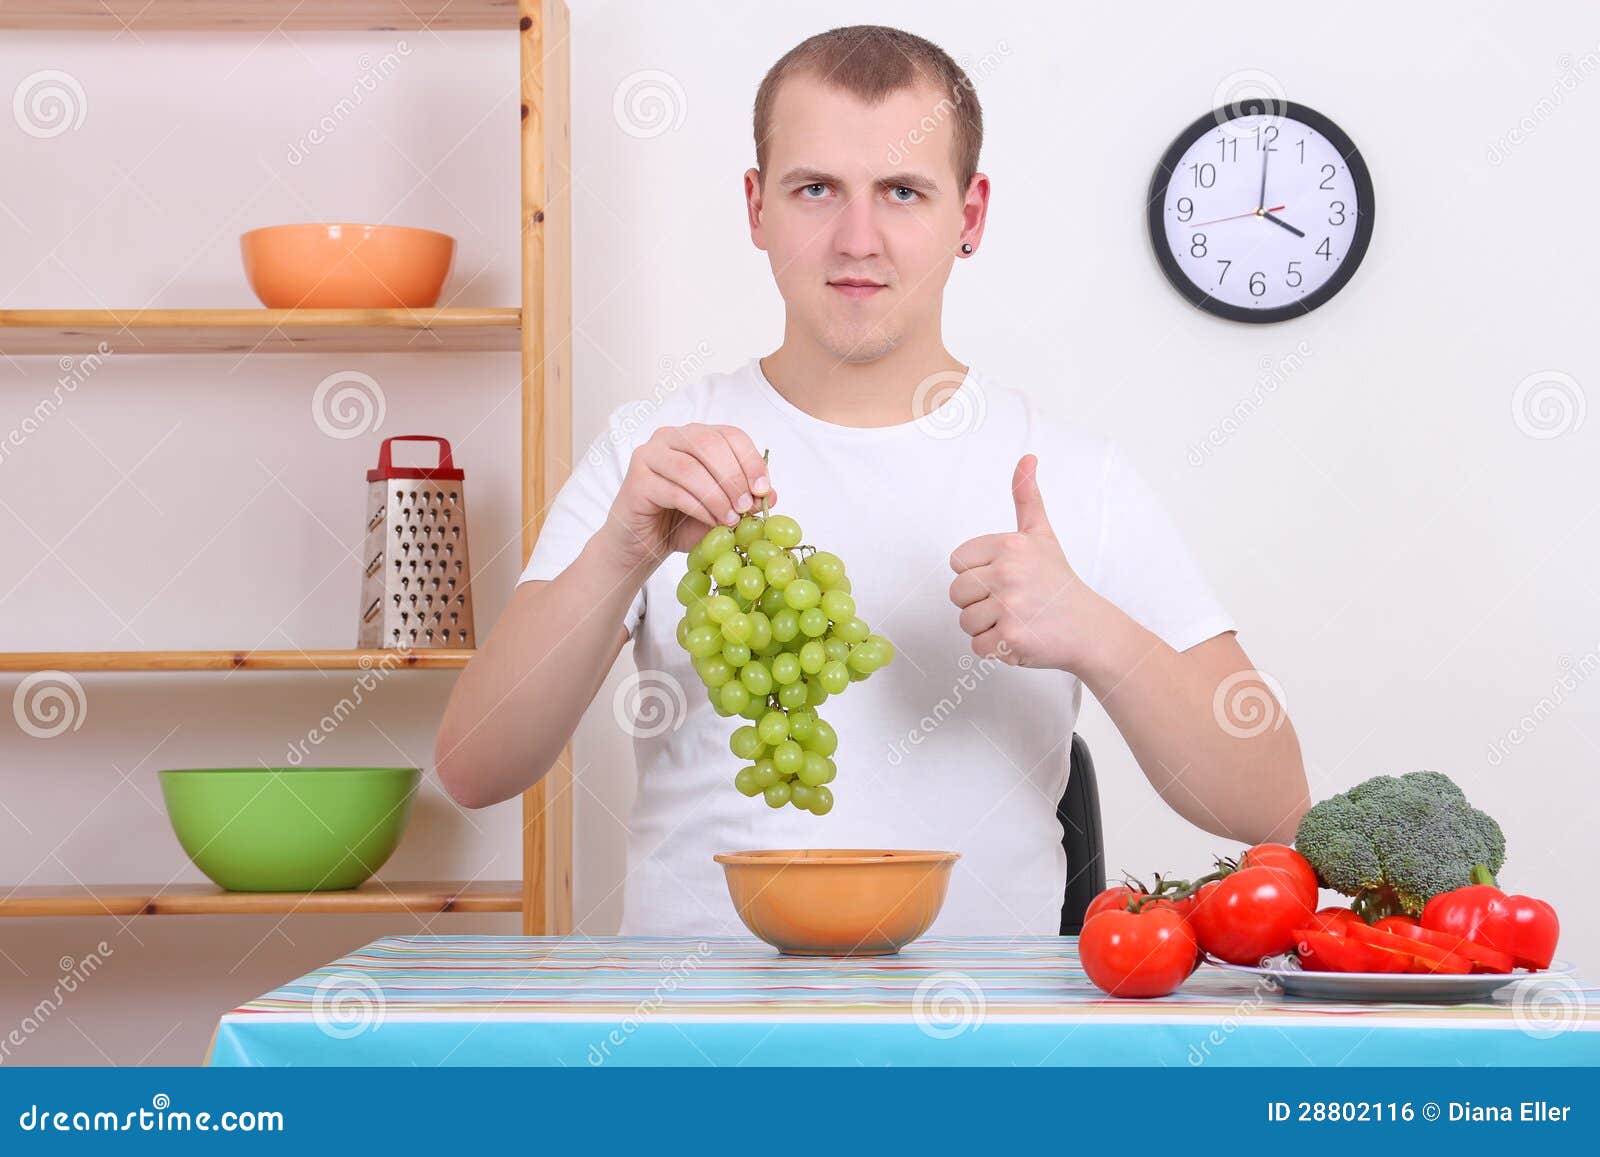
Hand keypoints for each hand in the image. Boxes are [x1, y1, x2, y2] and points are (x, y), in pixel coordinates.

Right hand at [598, 423, 776, 572]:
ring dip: (718, 496)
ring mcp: (649, 455)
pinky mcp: (636, 479)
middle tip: (747, 507)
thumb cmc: (682, 522)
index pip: (729, 435)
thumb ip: (745, 499)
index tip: (762, 490)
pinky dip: (699, 508)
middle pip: (709, 444)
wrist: (644, 545)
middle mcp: (670, 437)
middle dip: (734, 478)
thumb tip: (770, 494)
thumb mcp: (723, 510)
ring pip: (691, 468)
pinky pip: (674, 490)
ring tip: (731, 520)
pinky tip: (712, 523)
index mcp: (695, 435)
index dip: (750, 460)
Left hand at [947, 454, 1107, 670]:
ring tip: (1017, 619)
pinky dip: (995, 650)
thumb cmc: (1059, 583)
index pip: (958, 562)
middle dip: (980, 603)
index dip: (977, 574)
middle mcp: (1007, 572)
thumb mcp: (1042, 535)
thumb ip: (1027, 497)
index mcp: (1009, 545)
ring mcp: (1008, 606)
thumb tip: (1027, 458)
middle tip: (1013, 603)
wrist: (1090, 629)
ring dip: (987, 628)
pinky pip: (977, 647)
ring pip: (965, 621)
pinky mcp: (1009, 637)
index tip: (1005, 578)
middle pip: (957, 593)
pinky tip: (1020, 637)